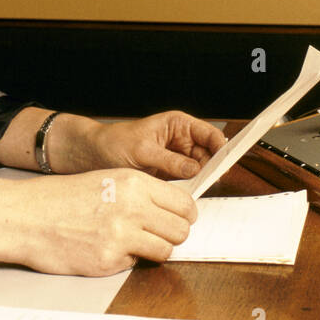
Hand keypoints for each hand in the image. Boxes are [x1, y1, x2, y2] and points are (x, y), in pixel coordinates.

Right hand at [8, 169, 198, 275]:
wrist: (26, 216)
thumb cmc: (61, 197)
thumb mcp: (106, 179)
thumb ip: (139, 193)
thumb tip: (169, 210)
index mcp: (134, 182)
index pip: (184, 203)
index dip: (185, 215)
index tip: (179, 220)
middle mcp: (133, 207)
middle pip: (181, 230)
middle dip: (173, 235)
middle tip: (157, 235)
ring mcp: (122, 235)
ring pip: (165, 250)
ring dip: (154, 250)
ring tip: (132, 243)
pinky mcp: (108, 260)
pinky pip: (135, 264)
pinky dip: (125, 260)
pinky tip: (105, 248)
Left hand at [58, 110, 226, 180]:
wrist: (93, 156)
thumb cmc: (114, 143)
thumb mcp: (142, 151)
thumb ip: (169, 160)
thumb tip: (194, 168)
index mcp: (178, 125)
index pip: (209, 134)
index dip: (221, 147)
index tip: (226, 161)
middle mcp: (181, 140)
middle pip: (209, 155)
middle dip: (212, 167)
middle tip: (210, 181)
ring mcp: (177, 158)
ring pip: (201, 171)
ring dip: (200, 180)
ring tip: (195, 188)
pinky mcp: (170, 175)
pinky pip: (187, 182)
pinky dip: (188, 188)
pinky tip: (184, 194)